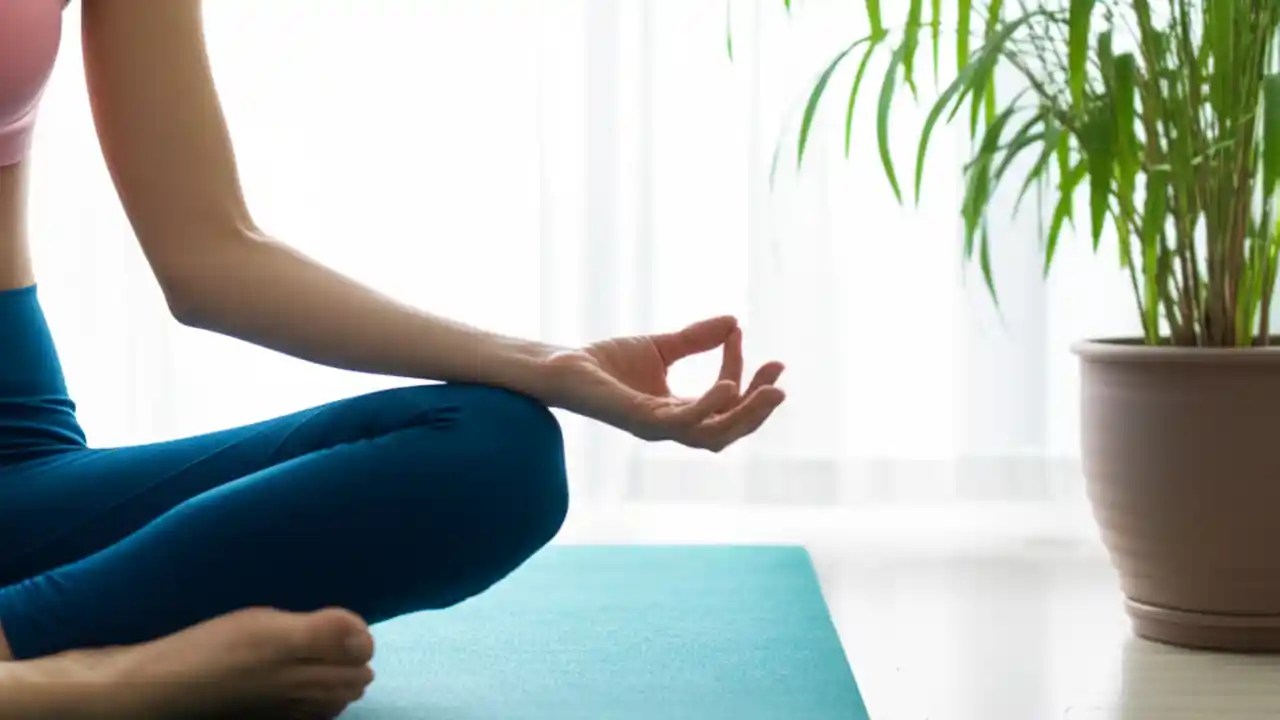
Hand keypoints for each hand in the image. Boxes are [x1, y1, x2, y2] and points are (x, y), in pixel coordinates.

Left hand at [545, 316, 785, 451]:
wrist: (564, 366)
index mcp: (680, 412)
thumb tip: (735, 321)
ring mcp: (658, 427)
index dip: (741, 372)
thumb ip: (696, 339)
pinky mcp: (641, 420)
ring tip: (771, 391)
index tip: (740, 334)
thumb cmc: (606, 362)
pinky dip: (709, 408)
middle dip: (759, 406)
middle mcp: (673, 426)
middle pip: (729, 429)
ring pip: (715, 435)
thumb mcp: (661, 347)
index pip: (724, 401)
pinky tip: (728, 386)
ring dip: (746, 415)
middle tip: (779, 379)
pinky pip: (683, 424)